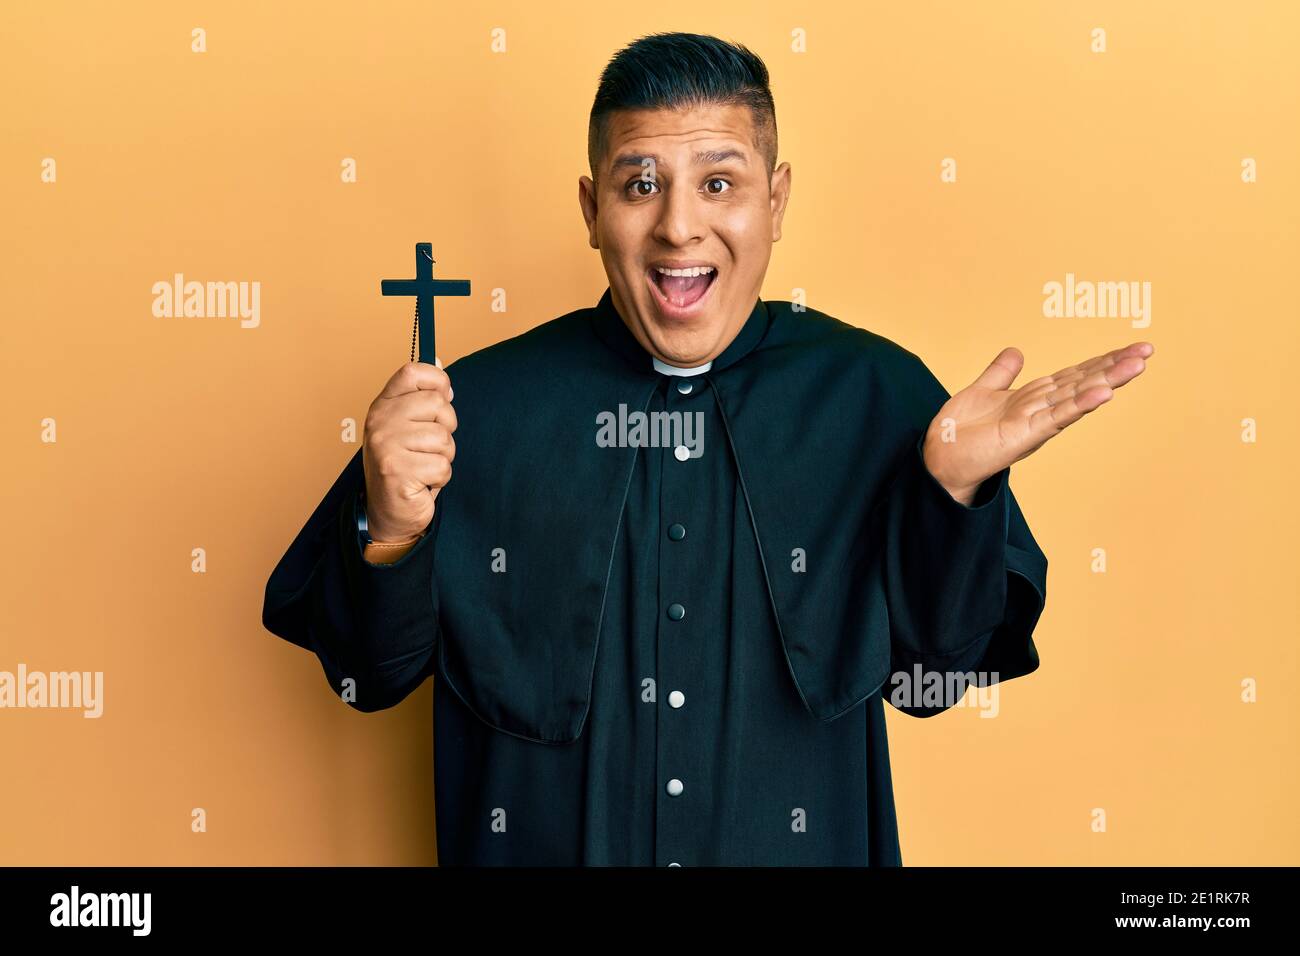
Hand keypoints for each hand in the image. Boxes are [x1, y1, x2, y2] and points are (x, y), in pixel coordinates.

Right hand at [362, 359, 456, 540]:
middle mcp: (380, 421)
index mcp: (383, 406)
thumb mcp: (408, 427)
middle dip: (446, 429)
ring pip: (444, 439)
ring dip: (443, 458)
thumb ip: (421, 400)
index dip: (438, 382)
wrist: (387, 513)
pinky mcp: (397, 471)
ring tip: (423, 467)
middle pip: (438, 404)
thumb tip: (440, 367)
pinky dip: (440, 478)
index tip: (443, 400)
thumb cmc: (404, 467)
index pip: (413, 372)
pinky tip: (422, 483)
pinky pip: (442, 466)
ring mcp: (386, 445)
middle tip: (428, 448)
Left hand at [922, 341, 1153, 504]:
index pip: (1074, 375)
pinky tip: (1103, 394)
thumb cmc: (960, 430)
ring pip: (1077, 397)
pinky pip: (1057, 418)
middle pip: (1083, 383)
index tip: (1132, 347)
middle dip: (1114, 367)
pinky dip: (1079, 405)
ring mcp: (1036, 423)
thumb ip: (1001, 373)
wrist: (940, 458)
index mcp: (1033, 397)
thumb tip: (1017, 351)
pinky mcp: (1025, 436)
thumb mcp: (981, 391)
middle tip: (1147, 350)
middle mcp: (1041, 409)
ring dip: (1107, 381)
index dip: (1102, 361)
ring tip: (1136, 365)